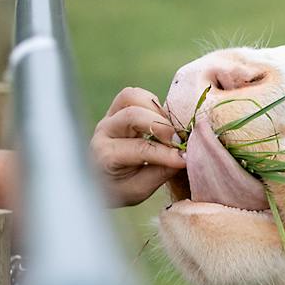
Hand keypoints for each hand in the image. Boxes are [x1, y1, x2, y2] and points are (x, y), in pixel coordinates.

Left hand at [90, 87, 184, 208]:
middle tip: (178, 142)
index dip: (166, 153)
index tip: (186, 159)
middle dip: (161, 126)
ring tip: (168, 128)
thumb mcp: (139, 190)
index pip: (140, 148)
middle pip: (132, 115)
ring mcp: (108, 116)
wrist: (99, 181)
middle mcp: (104, 131)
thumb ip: (161, 172)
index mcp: (106, 156)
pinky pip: (133, 95)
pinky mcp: (115, 109)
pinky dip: (151, 103)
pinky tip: (160, 120)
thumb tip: (186, 156)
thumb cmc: (120, 188)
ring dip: (155, 109)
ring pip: (131, 96)